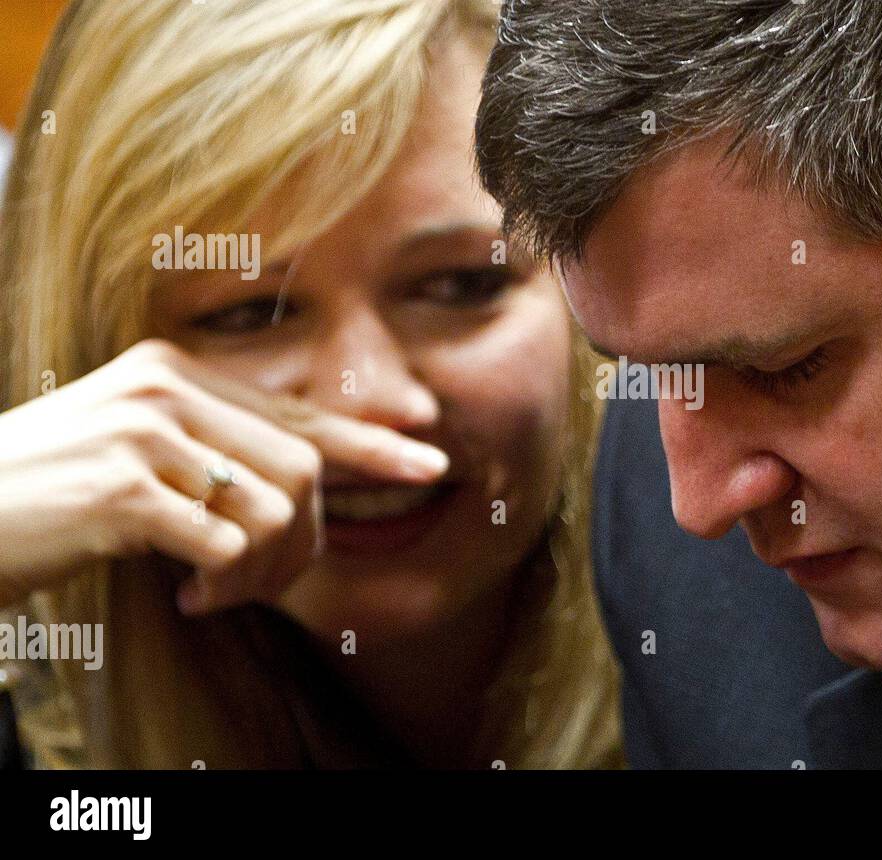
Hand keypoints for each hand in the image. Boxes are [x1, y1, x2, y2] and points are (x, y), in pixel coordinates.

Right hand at [0, 339, 447, 613]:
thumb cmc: (45, 493)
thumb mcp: (132, 450)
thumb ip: (210, 450)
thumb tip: (300, 489)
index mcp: (173, 372)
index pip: (297, 411)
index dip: (369, 443)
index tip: (426, 461)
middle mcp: (165, 389)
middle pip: (302, 466)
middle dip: (306, 541)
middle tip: (267, 584)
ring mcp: (143, 436)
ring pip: (273, 510)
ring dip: (261, 572)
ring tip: (213, 592)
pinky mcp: (121, 492)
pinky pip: (224, 546)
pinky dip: (221, 585)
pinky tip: (185, 596)